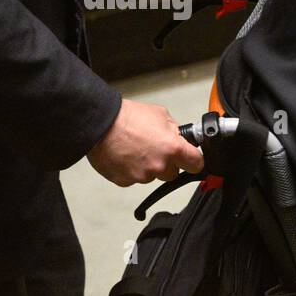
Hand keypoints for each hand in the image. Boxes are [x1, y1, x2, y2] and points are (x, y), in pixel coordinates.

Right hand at [87, 99, 203, 185]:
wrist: (99, 124)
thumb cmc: (127, 117)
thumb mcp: (160, 115)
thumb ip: (174, 130)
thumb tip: (180, 137)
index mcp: (172, 148)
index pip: (196, 164)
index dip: (194, 161)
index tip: (191, 160)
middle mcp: (159, 165)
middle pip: (172, 173)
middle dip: (167, 163)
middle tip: (155, 149)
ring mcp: (142, 175)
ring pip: (152, 176)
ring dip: (148, 166)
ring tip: (135, 149)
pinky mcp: (125, 181)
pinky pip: (134, 179)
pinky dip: (131, 170)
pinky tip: (125, 156)